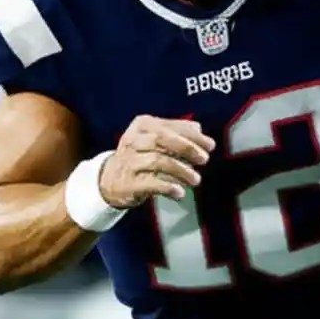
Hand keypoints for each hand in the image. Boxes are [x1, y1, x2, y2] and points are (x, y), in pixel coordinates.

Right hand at [100, 115, 214, 208]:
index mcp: (142, 125)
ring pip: (158, 161)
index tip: (210, 145)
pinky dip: (169, 188)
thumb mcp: (154, 138)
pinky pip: (152, 184)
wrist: (110, 180)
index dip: (192, 135)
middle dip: (187, 148)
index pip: (170, 126)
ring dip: (181, 170)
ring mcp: (129, 161)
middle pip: (162, 140)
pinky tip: (180, 193)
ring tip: (196, 179)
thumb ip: (176, 131)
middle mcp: (133, 140)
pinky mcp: (129, 183)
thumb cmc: (139, 156)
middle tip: (204, 159)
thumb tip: (198, 128)